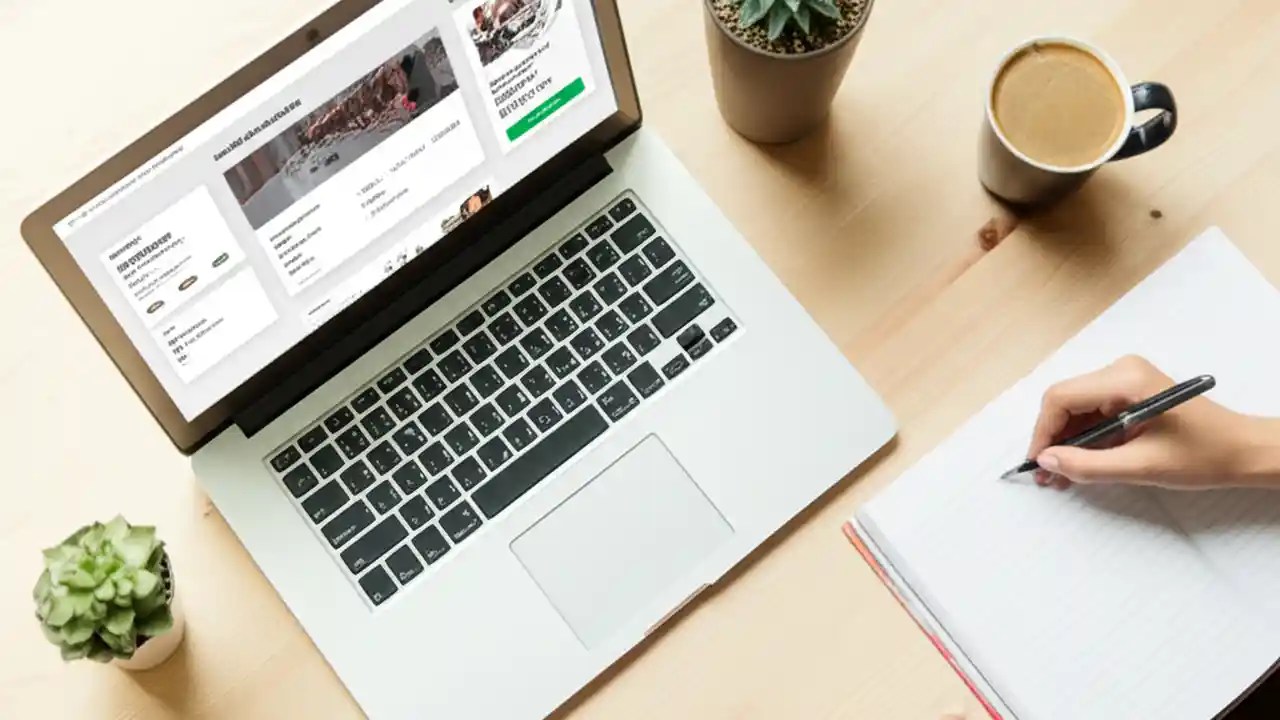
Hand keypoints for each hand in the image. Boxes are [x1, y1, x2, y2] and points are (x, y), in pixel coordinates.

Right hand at [1027, 355, 1279, 488]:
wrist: (1244, 450)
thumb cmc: (1203, 456)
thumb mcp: (1142, 467)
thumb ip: (1089, 465)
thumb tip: (1046, 461)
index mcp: (1125, 380)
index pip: (1062, 398)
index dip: (1043, 432)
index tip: (1038, 464)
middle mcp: (1121, 370)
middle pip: (1066, 401)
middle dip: (1053, 438)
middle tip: (1047, 476)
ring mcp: (1126, 379)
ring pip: (1077, 408)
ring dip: (1067, 441)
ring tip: (1062, 476)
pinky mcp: (1131, 391)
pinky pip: (1095, 412)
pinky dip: (1086, 438)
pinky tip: (1082, 463)